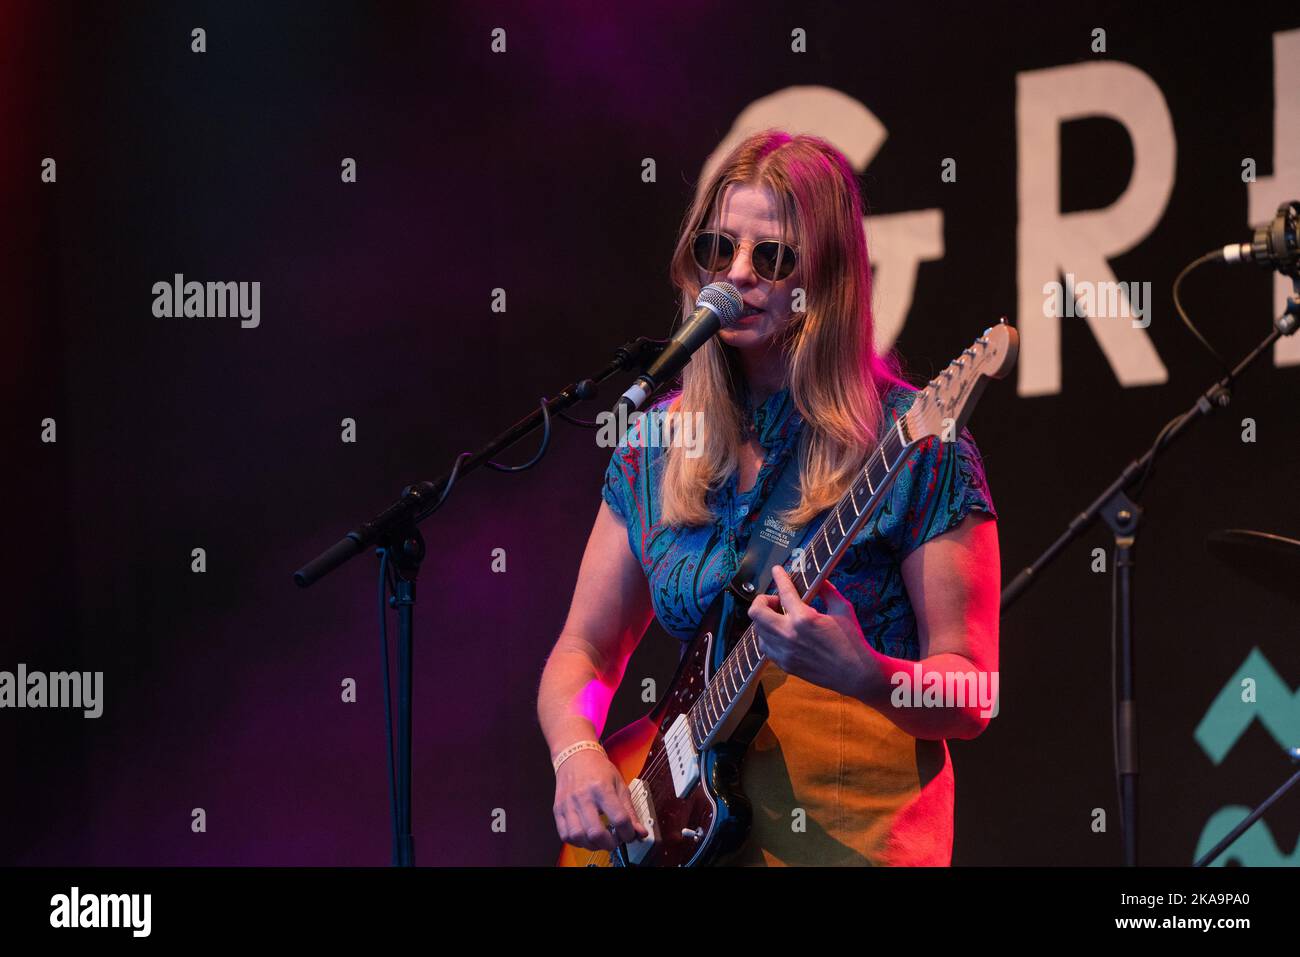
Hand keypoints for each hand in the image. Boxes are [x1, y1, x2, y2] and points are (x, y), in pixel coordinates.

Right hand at [552, 749, 648, 851]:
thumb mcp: (619, 785)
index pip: (619, 818)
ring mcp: (568, 804)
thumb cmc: (598, 769)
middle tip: (615, 841)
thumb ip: (629, 811)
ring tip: (601, 840)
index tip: (629, 834)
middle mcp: (583, 797)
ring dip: (593, 845)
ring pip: (578, 836)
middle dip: (610, 844)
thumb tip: (640, 832)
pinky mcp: (558, 810)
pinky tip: (586, 837)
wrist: (575, 756)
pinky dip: (577, 842)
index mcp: (602, 788)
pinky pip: (565, 835)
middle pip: (596, 832)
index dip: (628, 832)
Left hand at [747, 565, 883, 699]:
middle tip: (776, 601)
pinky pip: (765, 647)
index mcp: (804, 618)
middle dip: (763, 600)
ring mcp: (784, 652)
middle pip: (756, 611)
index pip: (783, 591)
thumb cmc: (852, 640)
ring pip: (757, 629)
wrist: (856, 674)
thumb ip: (827, 590)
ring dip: (766, 619)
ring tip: (781, 618)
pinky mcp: (785, 664)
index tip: (777, 570)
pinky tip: (782, 633)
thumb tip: (818, 578)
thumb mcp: (842, 609)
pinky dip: (769, 636)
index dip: (779, 576)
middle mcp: (789, 635)